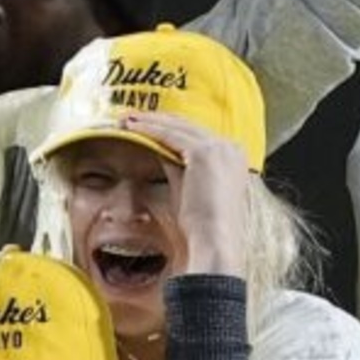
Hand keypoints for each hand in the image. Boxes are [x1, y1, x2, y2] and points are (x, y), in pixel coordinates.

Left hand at [120, 111, 248, 277]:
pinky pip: (170, 135)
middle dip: (157, 120)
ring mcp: (219, 148)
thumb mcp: (189, 188)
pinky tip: (132, 128)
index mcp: (233, 157)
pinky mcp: (203, 153)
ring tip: (126, 120)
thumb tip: (160, 151)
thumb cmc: (203, 226)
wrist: (214, 242)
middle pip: (187, 126)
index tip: (147, 126)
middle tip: (131, 118)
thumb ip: (178, 167)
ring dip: (149, 121)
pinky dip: (149, 130)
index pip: (196, 135)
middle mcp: (230, 148)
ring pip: (177, 126)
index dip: (170, 129)